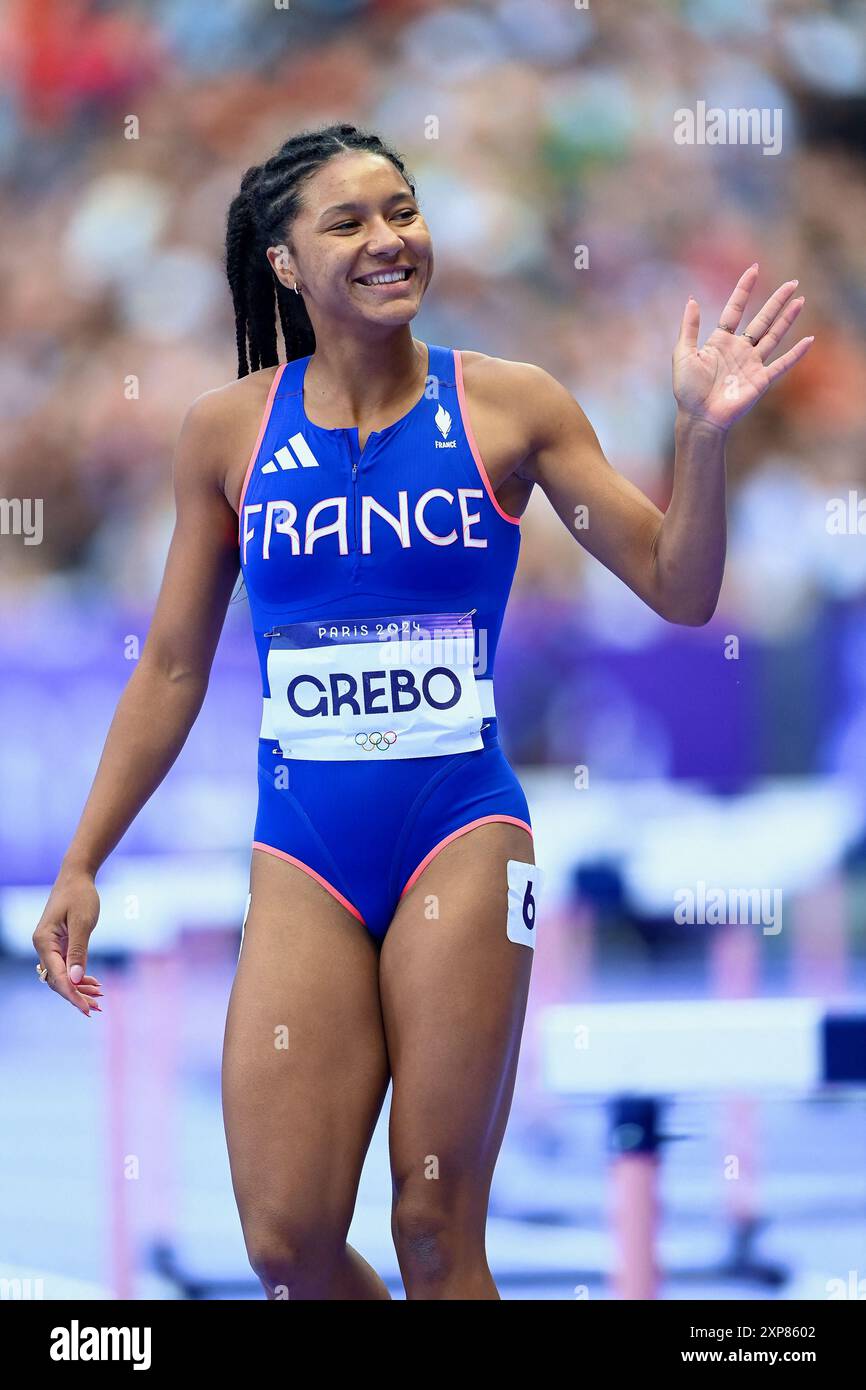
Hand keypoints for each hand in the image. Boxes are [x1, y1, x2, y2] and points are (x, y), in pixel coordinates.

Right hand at [32, 867, 102, 1016]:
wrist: (77, 876)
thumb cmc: (80, 895)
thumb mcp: (82, 922)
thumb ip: (78, 950)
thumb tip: (77, 979)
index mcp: (44, 941)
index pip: (57, 976)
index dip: (72, 994)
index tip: (87, 1008)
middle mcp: (42, 946)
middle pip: (57, 980)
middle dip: (76, 995)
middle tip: (96, 1009)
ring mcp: (49, 946)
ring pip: (62, 976)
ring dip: (78, 988)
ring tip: (99, 1000)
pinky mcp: (58, 944)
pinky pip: (67, 966)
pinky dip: (80, 977)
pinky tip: (94, 984)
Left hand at [672, 264, 813, 430]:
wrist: (699, 418)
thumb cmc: (687, 390)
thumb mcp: (683, 355)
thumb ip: (689, 328)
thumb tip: (692, 300)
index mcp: (720, 342)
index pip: (735, 309)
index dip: (744, 289)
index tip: (754, 269)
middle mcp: (739, 350)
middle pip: (762, 319)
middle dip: (776, 301)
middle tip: (792, 283)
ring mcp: (752, 364)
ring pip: (774, 336)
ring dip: (787, 319)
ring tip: (800, 300)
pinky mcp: (761, 380)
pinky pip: (782, 364)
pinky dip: (796, 354)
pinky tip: (809, 340)